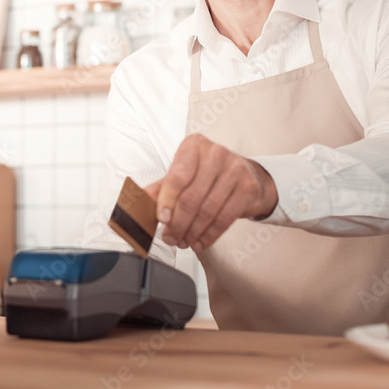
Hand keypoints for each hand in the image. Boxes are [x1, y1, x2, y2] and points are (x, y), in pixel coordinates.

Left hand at [145, 133, 277, 253]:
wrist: (248, 175)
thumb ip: (161, 188)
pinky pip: (225, 218)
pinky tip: (200, 242)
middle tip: (170, 237)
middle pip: (192, 196)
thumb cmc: (209, 174)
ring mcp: (235, 170)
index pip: (177, 176)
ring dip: (192, 232)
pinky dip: (210, 235)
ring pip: (208, 210)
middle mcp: (216, 154)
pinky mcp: (248, 188)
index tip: (161, 219)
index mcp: (194, 146)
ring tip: (183, 242)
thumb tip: (139, 204)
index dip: (166, 201)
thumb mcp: (183, 175)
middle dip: (178, 223)